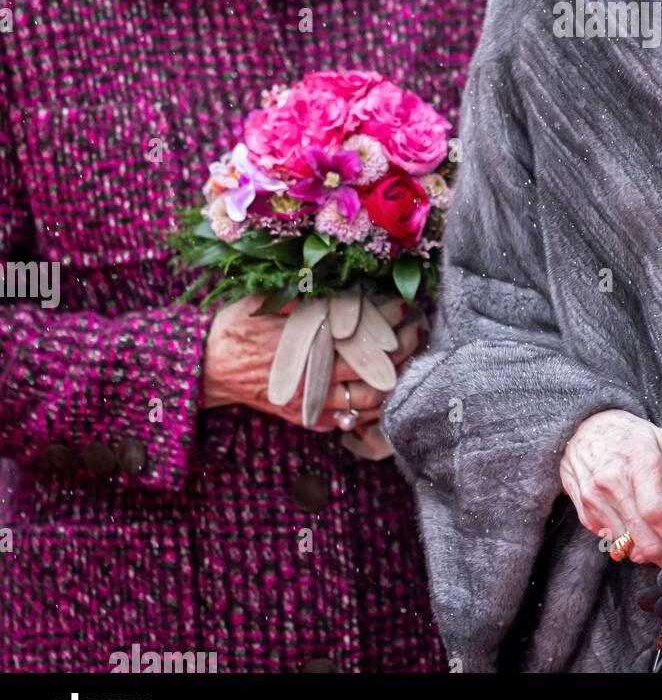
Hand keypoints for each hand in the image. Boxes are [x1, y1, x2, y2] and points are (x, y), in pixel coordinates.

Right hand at [201, 293, 423, 433]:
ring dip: (391, 380)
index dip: (386, 318)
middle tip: (417, 331)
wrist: (206, 368)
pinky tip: (383, 395)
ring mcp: (307, 399)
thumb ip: (297, 295)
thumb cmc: (236, 328)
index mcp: (303, 343)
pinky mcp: (302, 415)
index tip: (403, 305)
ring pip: (363, 398)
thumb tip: (326, 279)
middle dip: (400, 348)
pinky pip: (343, 420)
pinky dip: (367, 411)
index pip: (359, 331)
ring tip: (408, 361)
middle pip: (370, 365)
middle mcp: (309, 374)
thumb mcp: (262, 301)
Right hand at [558, 409, 661, 565]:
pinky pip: (611, 543)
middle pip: (643, 541)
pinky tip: (638, 532)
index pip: (658, 514)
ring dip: (648, 554)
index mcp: (638, 464)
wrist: (585, 427)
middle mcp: (612, 485)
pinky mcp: (585, 512)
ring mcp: (595, 501)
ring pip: (627, 548)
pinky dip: (628, 545)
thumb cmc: (629, 434)